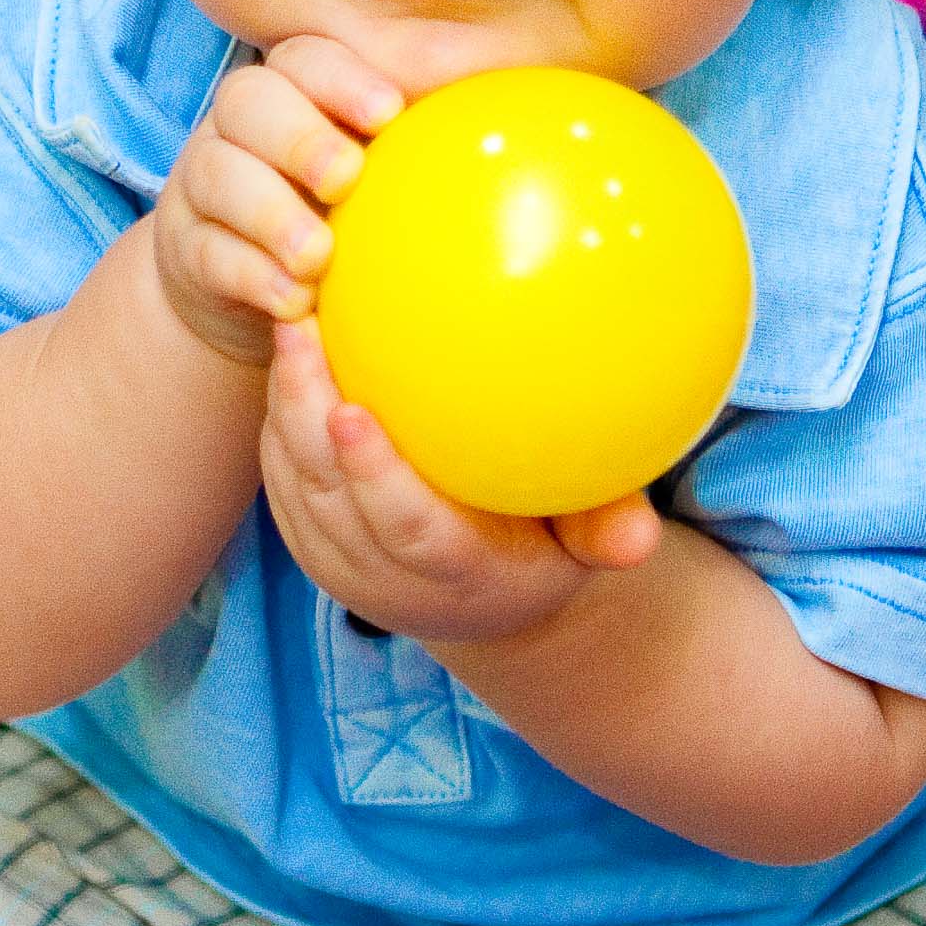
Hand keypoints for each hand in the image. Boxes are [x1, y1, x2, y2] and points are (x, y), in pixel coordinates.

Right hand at [153, 36, 404, 368]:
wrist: (258, 290)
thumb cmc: (351, 222)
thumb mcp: (391, 184)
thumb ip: (436, 156)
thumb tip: (543, 141)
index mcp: (297, 92)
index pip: (306, 58)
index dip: (341, 79)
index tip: (389, 115)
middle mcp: (241, 125)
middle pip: (247, 99)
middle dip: (300, 134)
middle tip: (347, 177)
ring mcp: (205, 181)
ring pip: (217, 172)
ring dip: (270, 212)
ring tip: (318, 256)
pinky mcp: (184, 245)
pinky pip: (207, 251)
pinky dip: (251, 275)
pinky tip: (293, 302)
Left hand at [261, 318, 661, 647]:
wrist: (484, 607)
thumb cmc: (548, 552)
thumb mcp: (586, 548)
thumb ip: (608, 532)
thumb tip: (644, 537)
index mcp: (452, 578)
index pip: (402, 528)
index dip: (372, 473)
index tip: (352, 411)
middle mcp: (382, 578)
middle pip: (328, 494)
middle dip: (306, 411)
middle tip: (302, 328)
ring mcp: (336, 561)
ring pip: (294, 479)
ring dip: (284, 402)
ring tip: (292, 318)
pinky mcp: (308, 538)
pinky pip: (282, 472)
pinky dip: (281, 411)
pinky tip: (294, 340)